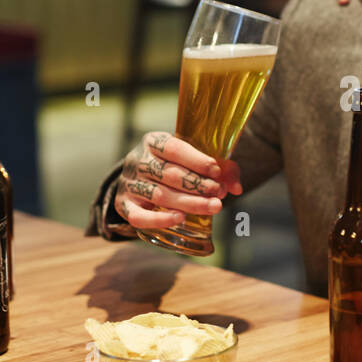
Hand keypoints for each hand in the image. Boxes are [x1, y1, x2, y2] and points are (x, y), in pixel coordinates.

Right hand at [114, 131, 241, 230]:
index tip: (217, 172)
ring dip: (189, 203)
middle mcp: (138, 161)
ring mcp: (129, 184)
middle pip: (169, 174)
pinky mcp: (124, 205)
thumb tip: (237, 187)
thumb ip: (220, 169)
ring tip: (214, 207)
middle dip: (198, 185)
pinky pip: (138, 216)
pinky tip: (180, 219)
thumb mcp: (193, 158)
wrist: (141, 177)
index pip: (174, 148)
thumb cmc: (175, 165)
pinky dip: (159, 219)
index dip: (197, 160)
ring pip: (159, 195)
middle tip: (220, 193)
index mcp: (153, 142)